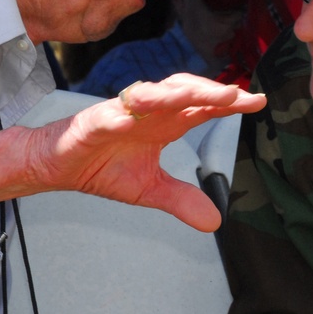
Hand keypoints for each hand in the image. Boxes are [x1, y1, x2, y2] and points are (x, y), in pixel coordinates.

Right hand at [26, 73, 265, 231]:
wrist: (54, 165)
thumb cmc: (100, 166)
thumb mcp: (148, 190)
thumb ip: (181, 200)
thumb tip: (215, 222)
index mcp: (165, 123)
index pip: (202, 108)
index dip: (229, 103)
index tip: (258, 101)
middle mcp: (148, 112)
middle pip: (184, 91)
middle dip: (210, 91)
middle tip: (236, 94)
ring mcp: (122, 113)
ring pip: (153, 94)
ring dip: (176, 92)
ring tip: (201, 95)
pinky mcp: (93, 121)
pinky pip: (111, 114)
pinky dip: (125, 113)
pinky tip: (137, 116)